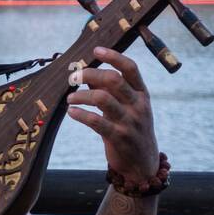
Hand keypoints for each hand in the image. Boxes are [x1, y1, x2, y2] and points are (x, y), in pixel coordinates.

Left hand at [65, 47, 159, 183]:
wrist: (143, 164)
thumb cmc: (131, 130)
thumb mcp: (129, 108)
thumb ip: (113, 92)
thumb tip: (87, 73)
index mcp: (142, 94)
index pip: (131, 68)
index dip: (113, 56)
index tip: (96, 50)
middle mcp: (138, 105)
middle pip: (113, 80)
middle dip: (89, 74)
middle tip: (73, 77)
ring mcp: (130, 121)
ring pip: (102, 98)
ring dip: (81, 95)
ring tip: (70, 98)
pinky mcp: (119, 137)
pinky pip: (95, 121)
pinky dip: (80, 114)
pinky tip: (71, 112)